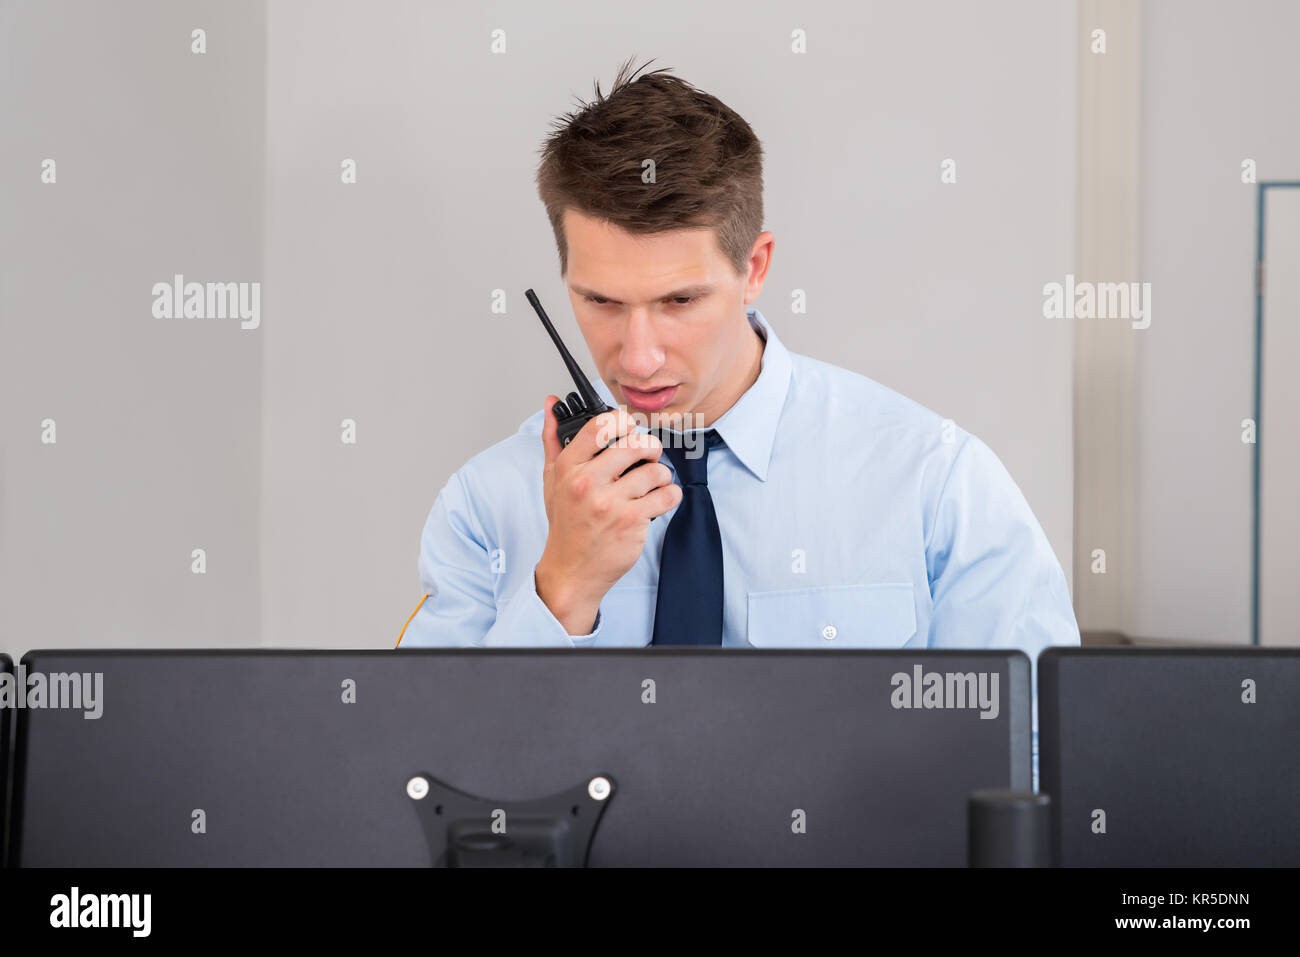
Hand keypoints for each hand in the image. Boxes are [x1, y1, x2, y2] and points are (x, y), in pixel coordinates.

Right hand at [535, 395, 681, 634]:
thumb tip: (551, 403)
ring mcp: (610, 504)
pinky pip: (667, 496)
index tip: (629, 428)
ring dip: (661, 476)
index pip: (601, 425)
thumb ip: (553, 439)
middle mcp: (587, 483)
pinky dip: (669, 496)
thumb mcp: (552, 479)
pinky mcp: (631, 522)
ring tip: (652, 484)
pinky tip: (658, 501)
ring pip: (656, 471)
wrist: (571, 570)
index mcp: (569, 468)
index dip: (623, 420)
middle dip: (650, 448)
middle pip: (636, 443)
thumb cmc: (566, 523)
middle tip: (649, 456)